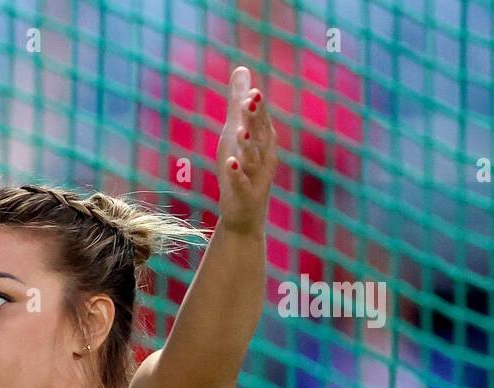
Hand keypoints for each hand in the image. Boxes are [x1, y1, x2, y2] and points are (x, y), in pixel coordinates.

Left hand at [216, 66, 277, 233]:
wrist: (244, 214)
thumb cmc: (241, 167)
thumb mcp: (236, 132)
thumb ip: (237, 102)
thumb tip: (241, 68)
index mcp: (263, 140)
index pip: (261, 120)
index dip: (257, 107)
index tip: (252, 91)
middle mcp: (263, 156)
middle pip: (260, 135)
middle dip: (255, 118)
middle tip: (250, 101)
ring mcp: (255, 177)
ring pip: (252, 158)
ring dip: (247, 144)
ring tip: (240, 131)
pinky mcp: (244, 195)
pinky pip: (241, 183)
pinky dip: (236, 174)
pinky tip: (230, 163)